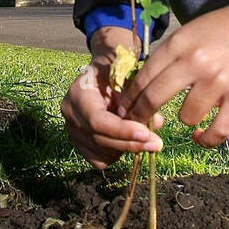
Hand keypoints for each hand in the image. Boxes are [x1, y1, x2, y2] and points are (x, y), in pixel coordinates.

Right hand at [61, 27, 162, 169]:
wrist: (101, 73)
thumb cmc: (115, 69)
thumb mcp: (126, 71)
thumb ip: (139, 94)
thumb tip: (158, 122)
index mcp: (78, 94)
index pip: (98, 120)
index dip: (122, 130)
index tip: (146, 134)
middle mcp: (71, 115)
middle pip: (101, 139)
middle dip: (131, 143)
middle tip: (157, 143)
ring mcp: (73, 132)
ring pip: (102, 153)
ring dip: (126, 147)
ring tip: (143, 135)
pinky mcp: (80, 144)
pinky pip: (100, 160)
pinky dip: (117, 153)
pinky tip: (127, 139)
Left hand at [119, 0, 228, 149]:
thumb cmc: (222, 29)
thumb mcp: (188, 33)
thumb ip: (167, 56)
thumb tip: (139, 86)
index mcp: (179, 44)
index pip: (143, 77)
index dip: (128, 98)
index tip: (123, 109)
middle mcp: (195, 62)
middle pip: (154, 99)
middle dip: (141, 115)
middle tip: (139, 123)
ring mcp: (219, 81)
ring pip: (186, 117)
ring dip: (185, 119)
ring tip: (191, 113)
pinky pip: (217, 131)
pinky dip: (206, 139)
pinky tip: (200, 137)